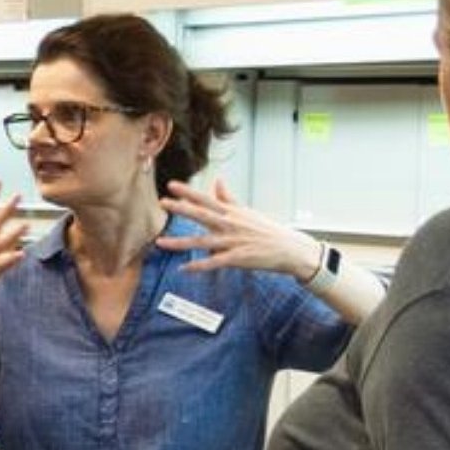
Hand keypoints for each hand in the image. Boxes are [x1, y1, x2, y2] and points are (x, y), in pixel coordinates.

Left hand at [157, 178, 322, 281]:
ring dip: (180, 243)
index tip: (171, 185)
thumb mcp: (246, 211)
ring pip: (201, 242)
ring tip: (161, 243)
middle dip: (181, 208)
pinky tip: (183, 269)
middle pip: (201, 215)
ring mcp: (232, 242)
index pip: (206, 199)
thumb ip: (228, 197)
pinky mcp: (237, 259)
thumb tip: (217, 180)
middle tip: (163, 202)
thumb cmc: (267, 230)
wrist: (289, 248)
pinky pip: (213, 263)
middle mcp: (230, 225)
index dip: (188, 192)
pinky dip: (198, 267)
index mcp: (231, 212)